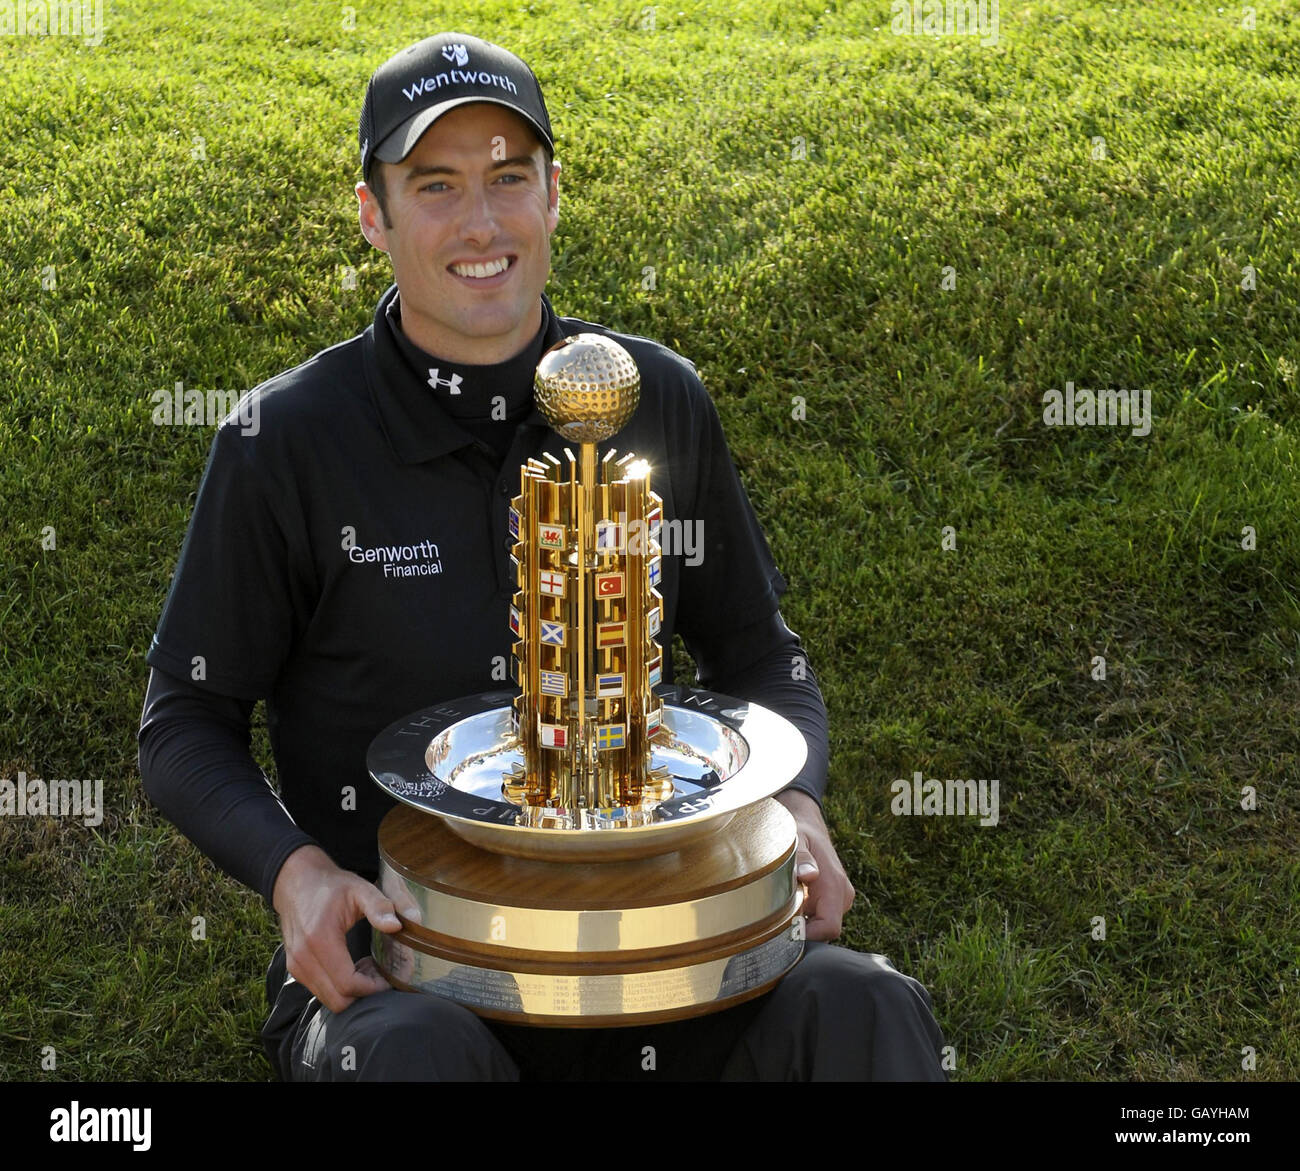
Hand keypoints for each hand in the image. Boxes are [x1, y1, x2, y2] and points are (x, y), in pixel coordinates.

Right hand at [271, 844, 403, 1013]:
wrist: (297, 882)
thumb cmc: (332, 886)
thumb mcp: (360, 889)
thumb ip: (380, 907)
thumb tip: (396, 926)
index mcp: (320, 939)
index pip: (347, 985)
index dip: (372, 988)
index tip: (389, 977)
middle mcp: (303, 958)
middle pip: (338, 1000)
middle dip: (363, 993)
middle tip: (379, 974)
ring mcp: (296, 965)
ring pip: (329, 999)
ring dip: (351, 991)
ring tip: (367, 968)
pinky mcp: (294, 968)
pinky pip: (320, 991)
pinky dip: (338, 987)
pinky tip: (352, 966)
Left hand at [775, 790, 855, 940]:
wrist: (808, 826)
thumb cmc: (800, 833)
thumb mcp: (796, 840)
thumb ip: (801, 857)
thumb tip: (809, 875)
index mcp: (834, 885)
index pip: (829, 927)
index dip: (807, 934)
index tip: (784, 930)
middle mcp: (841, 896)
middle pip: (823, 931)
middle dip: (801, 929)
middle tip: (775, 918)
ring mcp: (838, 899)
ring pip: (819, 925)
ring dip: (801, 921)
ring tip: (780, 905)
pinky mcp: (832, 900)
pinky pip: (818, 917)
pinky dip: (803, 915)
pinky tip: (788, 901)